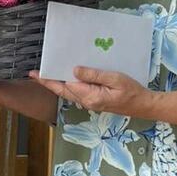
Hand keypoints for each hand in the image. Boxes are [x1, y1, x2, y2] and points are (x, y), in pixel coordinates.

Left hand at [29, 66, 152, 115]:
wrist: (143, 105)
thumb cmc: (131, 91)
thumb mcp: (114, 78)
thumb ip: (93, 75)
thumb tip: (74, 70)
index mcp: (89, 96)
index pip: (64, 86)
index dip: (49, 79)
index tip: (36, 73)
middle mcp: (86, 101)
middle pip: (62, 91)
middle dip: (47, 82)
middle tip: (33, 74)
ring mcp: (90, 103)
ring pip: (68, 92)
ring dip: (57, 83)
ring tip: (47, 73)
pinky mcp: (94, 101)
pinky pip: (76, 92)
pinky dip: (67, 85)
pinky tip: (66, 77)